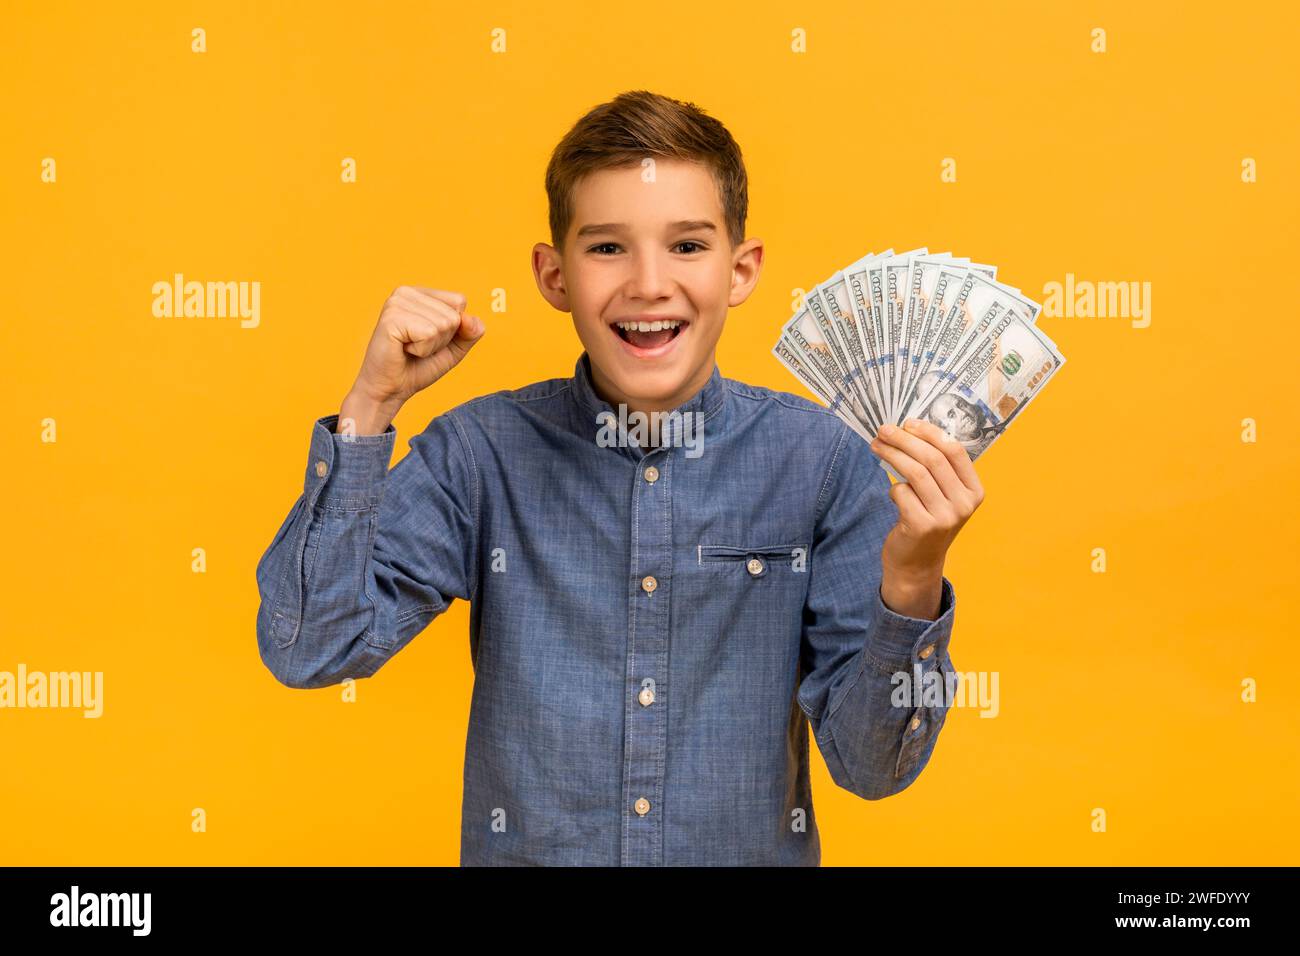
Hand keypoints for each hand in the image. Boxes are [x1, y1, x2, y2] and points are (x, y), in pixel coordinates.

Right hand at [351, 286, 485, 408]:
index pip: (459, 301)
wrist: (390, 390)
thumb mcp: (453, 348)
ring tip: (409, 349)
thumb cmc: (417, 367)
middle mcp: (406, 292)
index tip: (428, 338)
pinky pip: (429, 334)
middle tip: (417, 348)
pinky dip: (422, 350)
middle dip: (442, 340)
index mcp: (419, 293)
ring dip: (431, 346)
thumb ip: (470, 332)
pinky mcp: (391, 318)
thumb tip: (472, 320)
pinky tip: (403, 350)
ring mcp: (396, 303)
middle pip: (453, 314)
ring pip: (443, 324)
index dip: (452, 329)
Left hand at [869, 418, 984, 605]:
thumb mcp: (942, 496)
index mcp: (974, 491)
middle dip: (904, 439)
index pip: (955, 451)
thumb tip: (910, 428)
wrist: (917, 565)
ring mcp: (945, 516)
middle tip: (883, 430)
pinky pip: (901, 492)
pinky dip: (893, 488)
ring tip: (876, 446)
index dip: (929, 432)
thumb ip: (937, 468)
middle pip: (932, 458)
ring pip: (915, 472)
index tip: (908, 422)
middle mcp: (964, 504)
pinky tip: (893, 492)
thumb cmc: (927, 521)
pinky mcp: (922, 526)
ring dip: (892, 455)